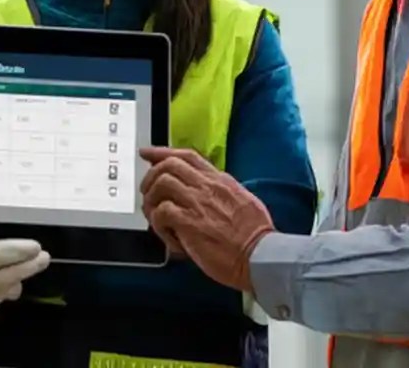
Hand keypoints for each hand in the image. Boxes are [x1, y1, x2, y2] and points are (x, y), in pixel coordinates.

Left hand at [139, 147, 274, 291]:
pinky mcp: (190, 222)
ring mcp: (198, 202)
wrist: (262, 255)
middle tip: (146, 192)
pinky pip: (161, 213)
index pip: (187, 156)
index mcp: (220, 181)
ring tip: (156, 217)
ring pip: (161, 183)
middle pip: (169, 164)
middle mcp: (207, 186)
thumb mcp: (243, 201)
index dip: (163, 152)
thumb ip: (222, 194)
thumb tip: (204, 196)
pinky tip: (169, 236)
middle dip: (151, 176)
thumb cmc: (255, 237)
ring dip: (152, 200)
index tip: (147, 153)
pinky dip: (158, 224)